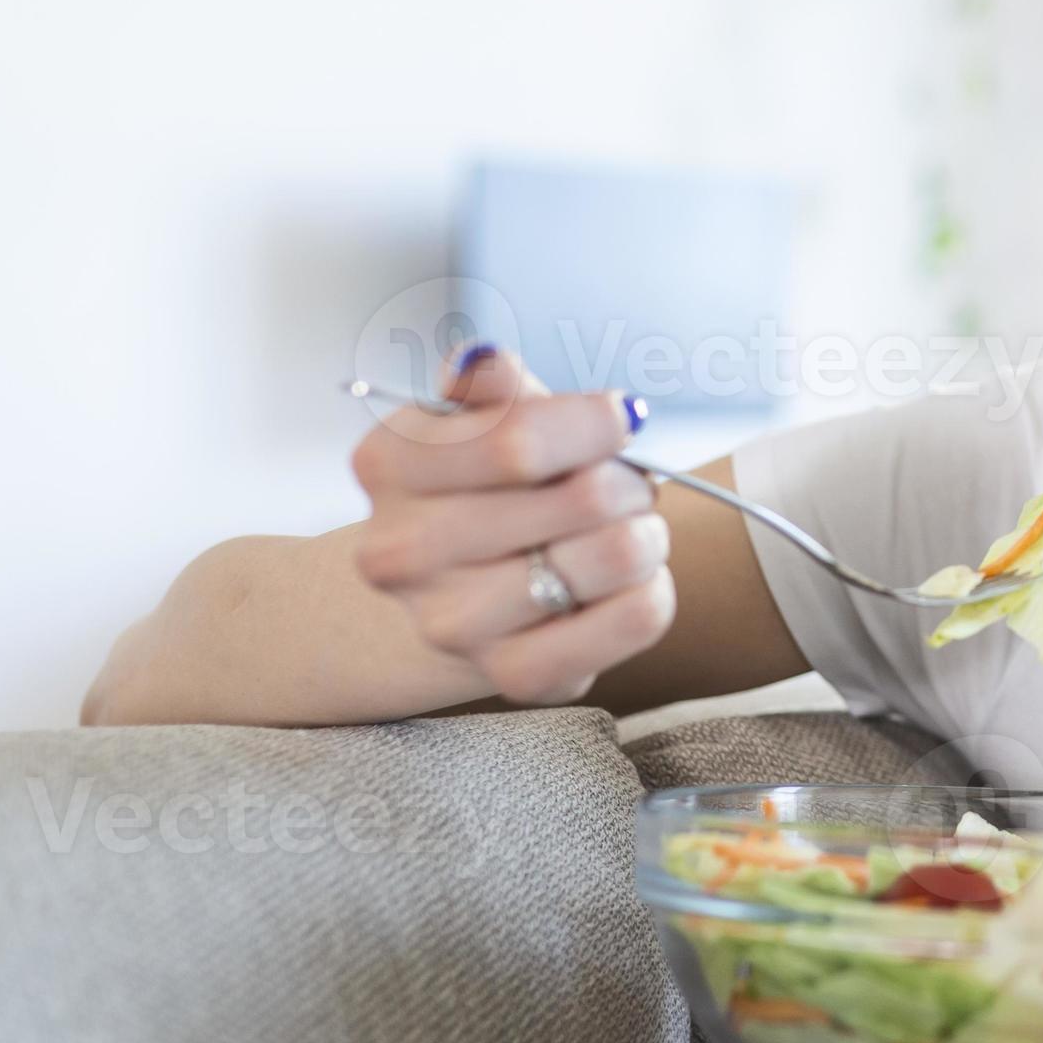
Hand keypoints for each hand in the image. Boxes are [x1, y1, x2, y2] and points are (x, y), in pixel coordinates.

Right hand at [348, 347, 674, 705]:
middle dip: (627, 481)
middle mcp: (402, 552)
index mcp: (388, 464)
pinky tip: (625, 583)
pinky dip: (653, 589)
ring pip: (619, 555)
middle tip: (622, 486)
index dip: (597, 423)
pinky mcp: (514, 676)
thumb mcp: (479, 419)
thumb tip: (487, 365)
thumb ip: (491, 387)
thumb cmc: (484, 487)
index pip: (521, 439)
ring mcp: (452, 623)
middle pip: (584, 498)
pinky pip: (636, 617)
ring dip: (646, 534)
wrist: (449, 594)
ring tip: (623, 532)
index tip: (621, 420)